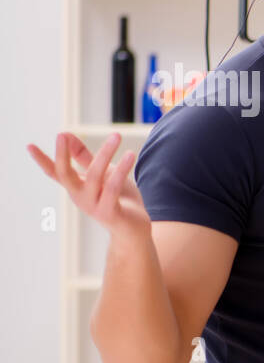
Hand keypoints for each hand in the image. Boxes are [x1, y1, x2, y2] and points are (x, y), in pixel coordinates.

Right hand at [27, 132, 150, 241]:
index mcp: (76, 187)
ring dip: (106, 153)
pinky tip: (130, 155)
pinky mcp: (109, 213)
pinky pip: (113, 188)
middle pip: (65, 175)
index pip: (54, 173)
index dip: (42, 160)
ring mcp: (93, 206)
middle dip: (62, 155)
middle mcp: (80, 197)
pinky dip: (122, 170)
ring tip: (117, 135)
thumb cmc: (119, 198)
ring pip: (95, 176)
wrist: (134, 229)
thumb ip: (84, 157)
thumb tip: (66, 134)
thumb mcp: (102, 174)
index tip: (29, 145)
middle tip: (60, 135)